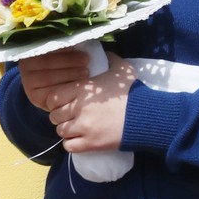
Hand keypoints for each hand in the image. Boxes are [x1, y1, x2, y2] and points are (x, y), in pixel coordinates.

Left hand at [19, 50, 135, 151]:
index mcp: (82, 89)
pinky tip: (78, 139)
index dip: (55, 101)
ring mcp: (84, 127)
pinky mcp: (91, 144)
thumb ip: (108, 58)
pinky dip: (71, 144)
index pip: (53, 97)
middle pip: (54, 115)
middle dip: (60, 116)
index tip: (62, 102)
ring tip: (74, 128)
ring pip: (60, 131)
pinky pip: (68, 146)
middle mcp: (79, 108)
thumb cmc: (132, 92)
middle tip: (68, 115)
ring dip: (65, 130)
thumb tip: (103, 52)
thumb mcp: (120, 69)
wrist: (145, 116)